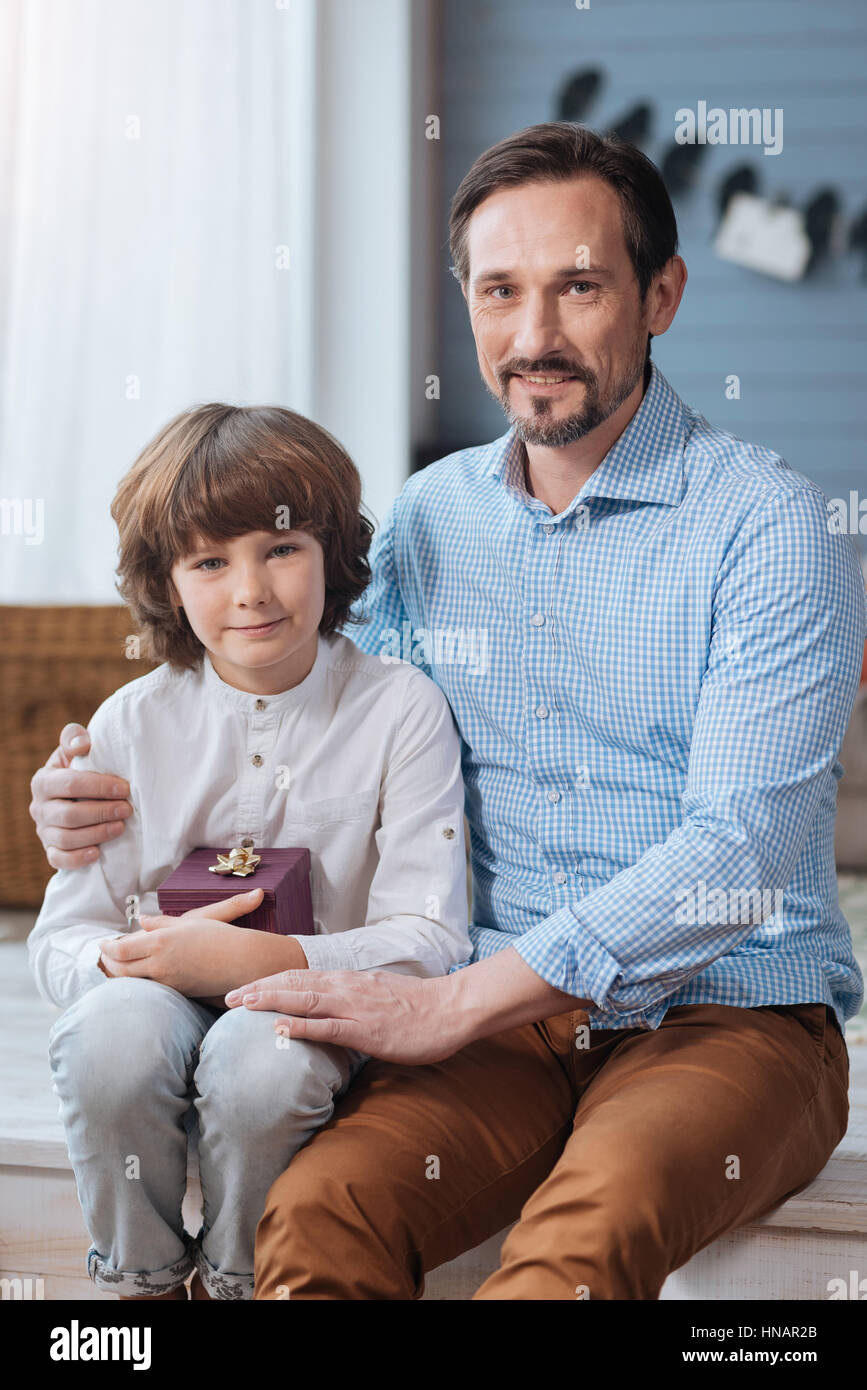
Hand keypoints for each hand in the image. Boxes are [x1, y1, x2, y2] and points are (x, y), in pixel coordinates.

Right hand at [30, 723, 131, 869]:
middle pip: (69, 814)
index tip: (125, 788)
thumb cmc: (78, 771)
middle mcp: (39, 807)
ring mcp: (43, 831)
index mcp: (44, 781)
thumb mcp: (73, 752)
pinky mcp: (50, 850)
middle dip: (101, 812)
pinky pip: (59, 859)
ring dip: (96, 834)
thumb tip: (83, 743)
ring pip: (66, 838)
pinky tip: (97, 853)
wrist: (73, 798)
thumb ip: (74, 739)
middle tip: (127, 809)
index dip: (99, 787)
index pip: (70, 784)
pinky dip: (78, 858)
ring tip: (121, 827)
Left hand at [98, 888, 308, 995]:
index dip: (108, 948)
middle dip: (109, 963)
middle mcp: (160, 963)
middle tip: (105, 957)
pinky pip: (149, 988)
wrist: (241, 961)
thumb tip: (142, 922)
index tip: (102, 944)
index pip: (122, 948)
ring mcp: (168, 981)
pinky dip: (138, 982)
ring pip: (132, 982)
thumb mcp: (188, 922)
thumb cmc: (218, 936)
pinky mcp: (177, 992)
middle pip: (121, 968)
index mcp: (161, 941)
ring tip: (117, 967)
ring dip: (120, 975)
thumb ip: (161, 923)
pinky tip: (139, 977)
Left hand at [225, 967, 460, 1064]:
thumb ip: (353, 1003)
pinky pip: (329, 1027)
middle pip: (294, 982)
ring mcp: (356, 1007)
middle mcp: (346, 987)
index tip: (244, 987)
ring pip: (305, 998)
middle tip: (227, 996)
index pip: (300, 975)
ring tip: (242, 1004)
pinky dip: (302, 1026)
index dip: (269, 981)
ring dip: (270, 1000)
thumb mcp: (379, 999)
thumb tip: (333, 1013)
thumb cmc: (419, 1009)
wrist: (452, 1009)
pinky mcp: (367, 1030)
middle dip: (258, 989)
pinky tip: (281, 1028)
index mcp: (348, 981)